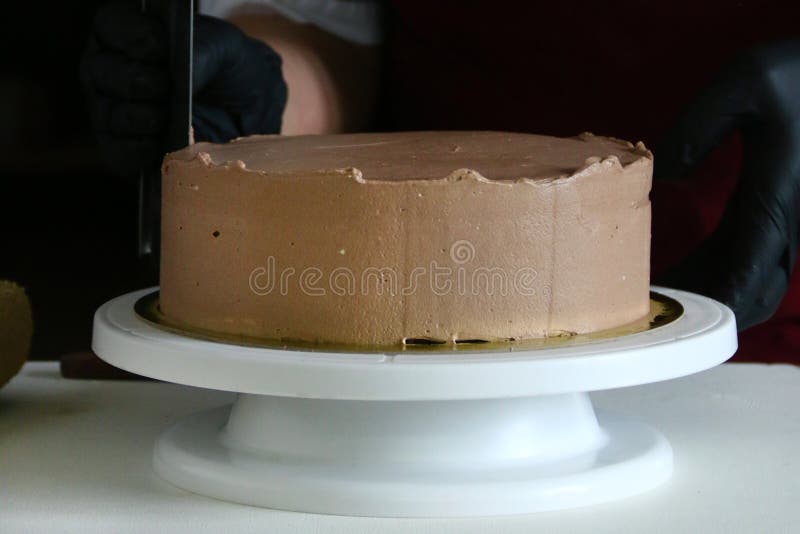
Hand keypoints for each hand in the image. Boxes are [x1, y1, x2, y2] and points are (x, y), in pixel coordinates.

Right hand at [80, 0, 286, 178]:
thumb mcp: (223, 48)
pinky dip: (136, 151)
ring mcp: (114, 112)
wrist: (247, 110)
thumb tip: (179, 77)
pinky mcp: (126, 149)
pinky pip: (117, 154)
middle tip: (164, 87)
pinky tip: (158, 146)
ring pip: (107, 115)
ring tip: (166, 118)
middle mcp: (111, 70)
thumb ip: (200, 53)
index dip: (131, 38)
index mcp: (128, 33)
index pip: (111, 26)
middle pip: (100, 72)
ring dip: (138, 118)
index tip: (161, 51)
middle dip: (133, 81)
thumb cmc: (226, 69)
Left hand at [655, 39, 799, 329]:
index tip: (690, 322)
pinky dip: (722, 270)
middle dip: (712, 307)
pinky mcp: (780, 209)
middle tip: (659, 313)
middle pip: (756, 285)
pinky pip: (753, 253)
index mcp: (782, 193)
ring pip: (756, 275)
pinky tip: (686, 269)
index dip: (724, 302)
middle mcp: (790, 216)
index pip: (753, 267)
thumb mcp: (746, 80)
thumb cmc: (799, 71)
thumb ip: (701, 124)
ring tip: (663, 294)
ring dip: (715, 291)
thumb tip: (666, 173)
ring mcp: (789, 217)